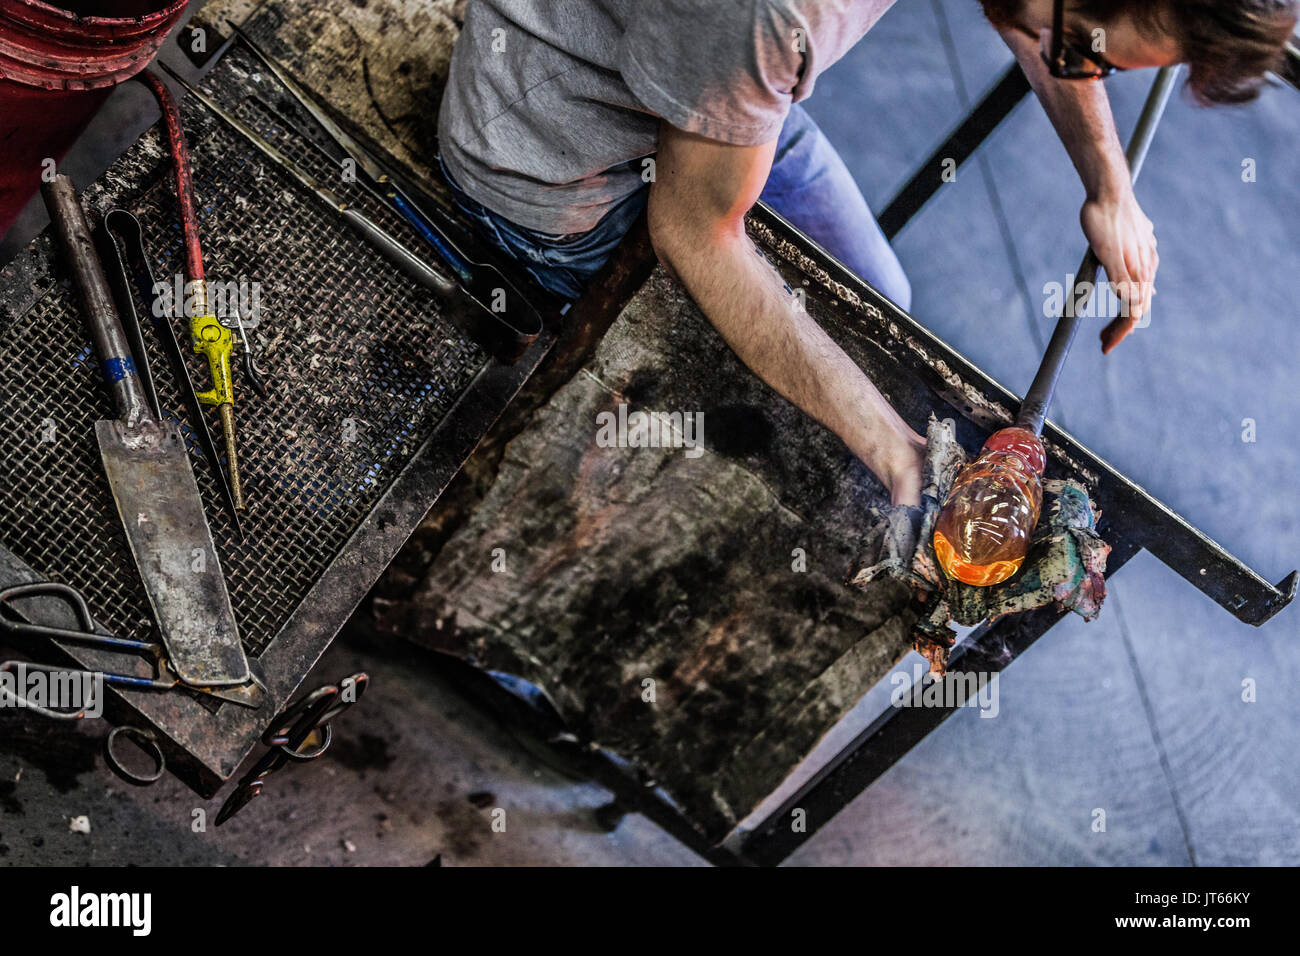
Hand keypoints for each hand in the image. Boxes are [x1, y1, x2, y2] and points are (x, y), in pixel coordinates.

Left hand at [1080, 188, 1158, 351]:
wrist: (1109, 187)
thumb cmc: (1103, 220)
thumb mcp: (1107, 253)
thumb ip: (1121, 280)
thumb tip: (1133, 309)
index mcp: (1141, 272)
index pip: (1134, 313)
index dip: (1120, 333)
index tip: (1105, 347)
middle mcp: (1147, 265)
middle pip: (1137, 305)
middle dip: (1121, 326)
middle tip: (1102, 340)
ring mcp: (1144, 254)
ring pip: (1139, 289)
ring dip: (1125, 309)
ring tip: (1111, 323)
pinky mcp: (1139, 243)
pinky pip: (1139, 273)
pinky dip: (1130, 289)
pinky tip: (1127, 288)